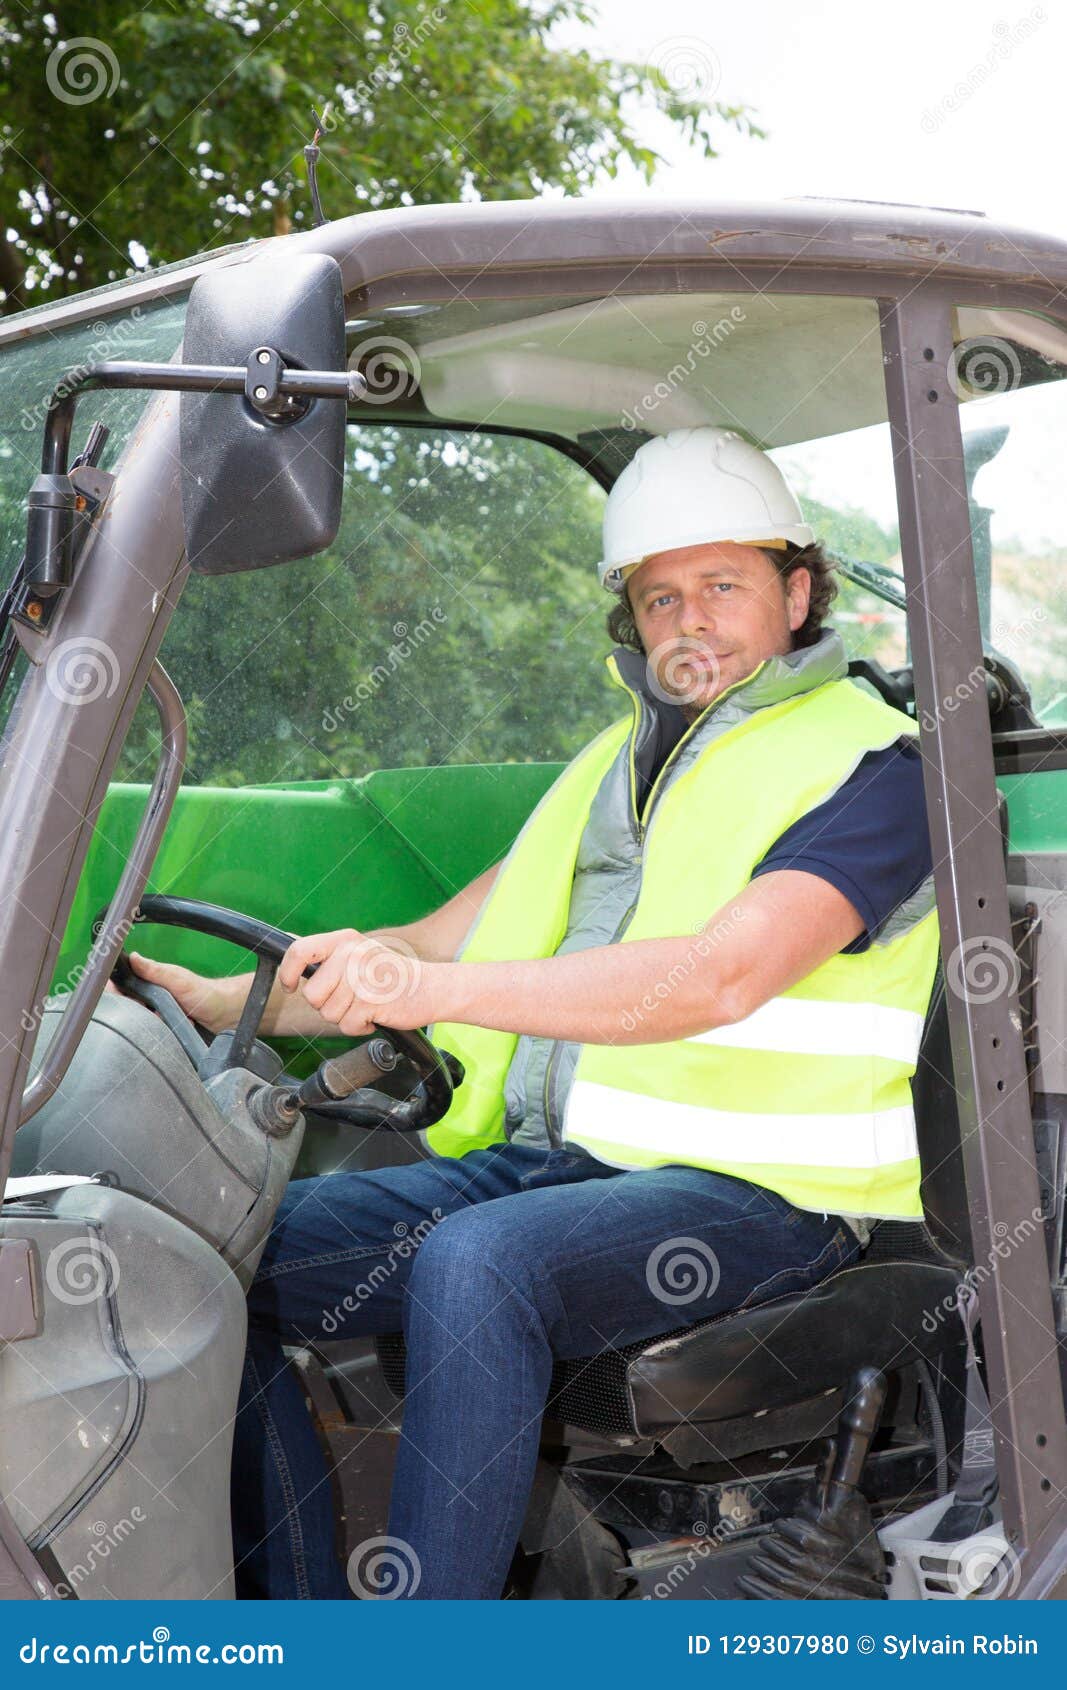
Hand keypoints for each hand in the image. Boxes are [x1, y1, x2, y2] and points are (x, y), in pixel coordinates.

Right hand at [115, 951, 238, 1033]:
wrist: (227, 1017)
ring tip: (169, 1021)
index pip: (121, 986)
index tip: (114, 996)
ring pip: (137, 1024)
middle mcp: (150, 999)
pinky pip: (151, 1037)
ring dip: (150, 1025)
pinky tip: (172, 1031)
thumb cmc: (206, 994)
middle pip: (126, 1007)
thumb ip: (156, 970)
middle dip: (135, 1012)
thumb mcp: (179, 980)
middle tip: (153, 1012)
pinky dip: (159, 1035)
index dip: (114, 992)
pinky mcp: (163, 1032)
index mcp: (150, 983)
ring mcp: (156, 1016)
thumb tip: (133, 957)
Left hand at [277, 927, 424, 1037]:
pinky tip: (375, 1015)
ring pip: (328, 1013)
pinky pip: (347, 1026)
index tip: (289, 985)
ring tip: (366, 1005)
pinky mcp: (371, 1001)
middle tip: (350, 999)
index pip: (299, 951)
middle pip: (312, 994)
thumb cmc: (393, 976)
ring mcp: (361, 978)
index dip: (287, 972)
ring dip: (346, 1017)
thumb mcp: (361, 954)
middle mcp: (352, 954)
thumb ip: (331, 958)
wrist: (432, 988)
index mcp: (346, 940)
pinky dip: (359, 1028)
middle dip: (326, 1005)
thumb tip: (294, 967)